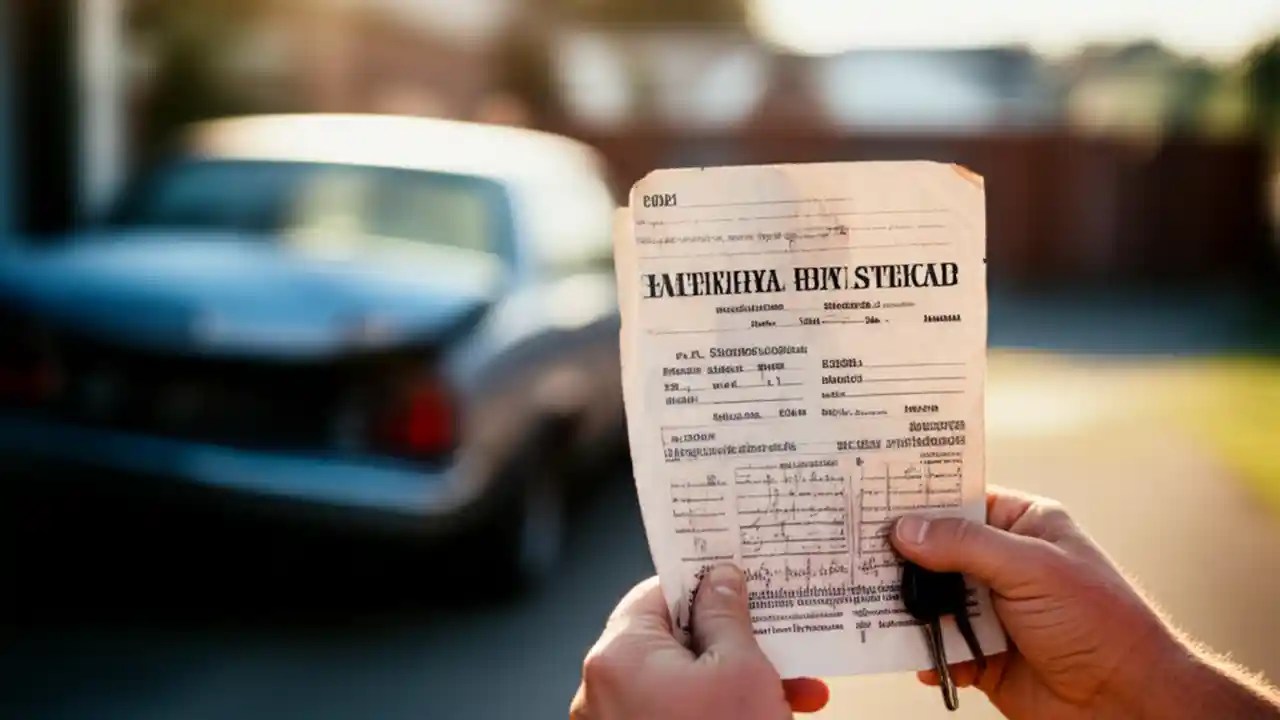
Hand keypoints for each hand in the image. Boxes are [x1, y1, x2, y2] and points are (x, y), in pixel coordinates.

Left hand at [570, 565, 827, 718]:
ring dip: (736, 680)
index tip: (739, 580)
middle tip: (778, 637)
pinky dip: (718, 711)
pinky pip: (677, 716)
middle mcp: (604, 689)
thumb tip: (721, 579)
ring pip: (681, 683)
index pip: (657, 592)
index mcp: (618, 655)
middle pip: (672, 641)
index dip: (703, 583)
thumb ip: (728, 614)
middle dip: (733, 640)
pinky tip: (773, 714)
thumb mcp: (741, 669)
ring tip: (794, 688)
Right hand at [891, 487, 1202, 718]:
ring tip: (870, 603)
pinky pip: (939, 648)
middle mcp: (1003, 563)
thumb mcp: (1032, 568)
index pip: (961, 501)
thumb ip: (965, 545)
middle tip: (855, 552)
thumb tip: (905, 528)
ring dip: (908, 607)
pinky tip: (913, 656)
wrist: (1126, 700)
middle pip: (936, 551)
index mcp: (1023, 526)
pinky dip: (924, 653)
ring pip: (932, 600)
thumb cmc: (1099, 621)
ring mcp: (991, 609)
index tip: (872, 497)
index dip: (920, 499)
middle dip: (902, 557)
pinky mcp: (983, 654)